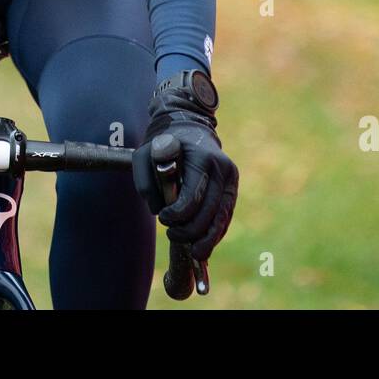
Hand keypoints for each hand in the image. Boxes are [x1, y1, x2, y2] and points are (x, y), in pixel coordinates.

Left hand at [132, 73, 237, 261]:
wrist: (190, 126)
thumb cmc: (164, 143)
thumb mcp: (144, 154)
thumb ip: (145, 181)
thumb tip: (156, 208)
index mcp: (203, 159)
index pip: (193, 198)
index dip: (177, 215)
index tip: (164, 218)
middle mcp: (222, 169)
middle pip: (209, 214)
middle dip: (189, 231)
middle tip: (172, 233)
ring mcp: (231, 179)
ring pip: (221, 219)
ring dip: (206, 240)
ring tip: (193, 251)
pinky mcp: (233, 187)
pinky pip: (226, 216)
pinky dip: (215, 233)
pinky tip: (204, 243)